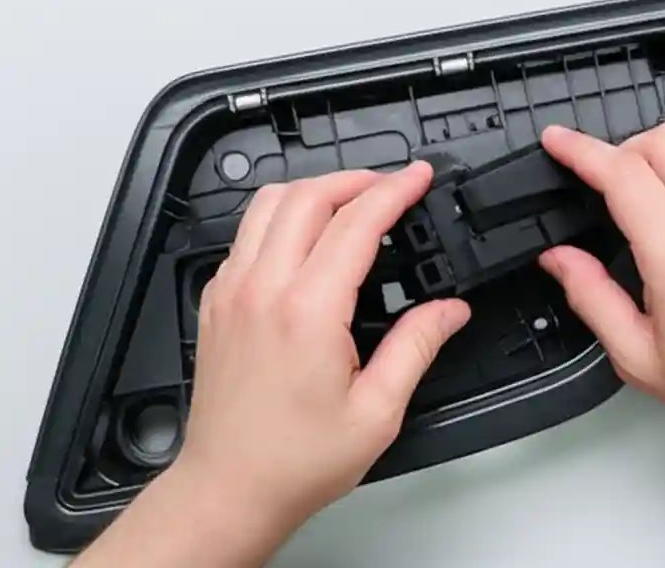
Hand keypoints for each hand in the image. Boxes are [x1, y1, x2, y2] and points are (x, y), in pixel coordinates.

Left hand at [176, 163, 469, 529]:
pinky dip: (281, 218)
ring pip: (268, 204)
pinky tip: (307, 238)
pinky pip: (246, 235)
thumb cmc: (295, 461)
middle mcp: (262, 290)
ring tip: (351, 200)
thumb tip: (449, 310)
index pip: (356, 222)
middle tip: (392, 185)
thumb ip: (416, 347)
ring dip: (314, 190)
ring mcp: (231, 292)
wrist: (228, 488)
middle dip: (356, 178)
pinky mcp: (215, 302)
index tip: (419, 176)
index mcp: (307, 312)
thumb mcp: (377, 411)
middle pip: (307, 195)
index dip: (394, 190)